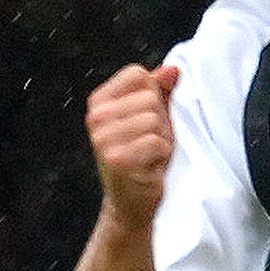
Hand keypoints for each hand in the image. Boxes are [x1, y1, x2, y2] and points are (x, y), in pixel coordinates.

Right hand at [85, 62, 179, 227]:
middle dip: (160, 121)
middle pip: (149, 97)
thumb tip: (173, 69)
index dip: (154, 94)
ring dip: (161, 140)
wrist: (132, 201)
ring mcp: (103, 138)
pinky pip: (156, 142)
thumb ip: (160, 89)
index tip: (147, 116)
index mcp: (100, 101)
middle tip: (149, 142)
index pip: (137, 74)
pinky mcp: (116, 159)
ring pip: (154, 120)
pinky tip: (150, 165)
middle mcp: (96, 117)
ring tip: (150, 154)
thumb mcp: (153, 116)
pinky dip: (160, 155)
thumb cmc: (144, 156)